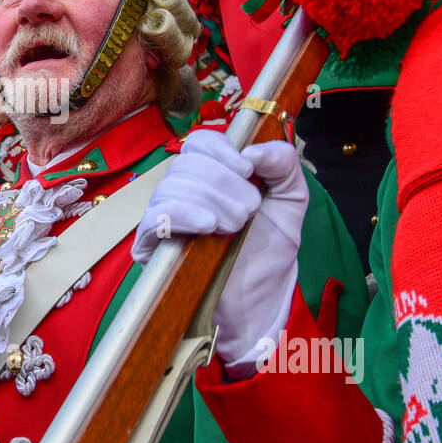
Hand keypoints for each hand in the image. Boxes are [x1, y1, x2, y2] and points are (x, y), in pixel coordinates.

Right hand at [133, 134, 307, 373]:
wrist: (260, 299)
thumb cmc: (269, 250)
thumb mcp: (290, 199)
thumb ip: (283, 163)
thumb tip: (254, 149)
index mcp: (210, 175)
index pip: (199, 143)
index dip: (221, 150)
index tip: (247, 170)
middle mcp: (182, 192)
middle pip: (187, 164)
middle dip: (223, 183)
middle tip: (248, 211)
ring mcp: (164, 218)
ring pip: (171, 188)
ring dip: (210, 202)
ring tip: (234, 226)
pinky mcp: (151, 246)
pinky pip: (154, 219)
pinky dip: (183, 215)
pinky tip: (208, 226)